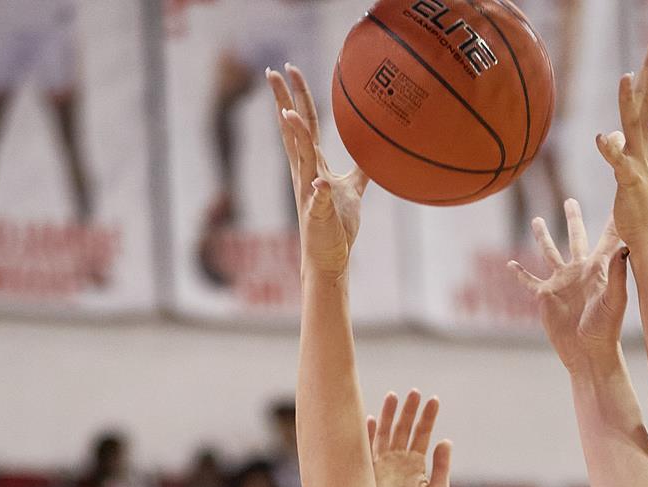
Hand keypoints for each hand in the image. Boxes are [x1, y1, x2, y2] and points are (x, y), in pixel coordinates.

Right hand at [267, 64, 366, 279]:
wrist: (330, 257)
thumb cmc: (338, 225)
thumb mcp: (352, 191)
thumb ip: (360, 171)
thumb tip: (374, 153)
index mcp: (312, 165)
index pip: (303, 124)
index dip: (297, 96)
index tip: (289, 69)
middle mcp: (306, 174)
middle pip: (293, 131)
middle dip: (283, 101)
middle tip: (273, 72)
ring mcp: (309, 193)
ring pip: (301, 159)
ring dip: (296, 137)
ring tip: (289, 114)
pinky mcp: (318, 215)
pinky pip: (319, 201)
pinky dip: (319, 192)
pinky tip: (320, 184)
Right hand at [367, 390, 452, 486]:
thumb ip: (442, 468)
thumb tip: (446, 441)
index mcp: (415, 465)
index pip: (422, 435)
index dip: (428, 418)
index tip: (434, 400)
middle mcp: (397, 462)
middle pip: (403, 429)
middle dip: (408, 411)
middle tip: (414, 393)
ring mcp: (381, 465)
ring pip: (385, 434)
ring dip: (389, 415)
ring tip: (395, 396)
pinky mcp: (367, 473)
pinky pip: (366, 449)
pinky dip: (367, 434)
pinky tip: (371, 418)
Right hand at [510, 199, 628, 373]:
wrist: (588, 352)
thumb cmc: (606, 328)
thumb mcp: (615, 300)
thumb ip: (618, 273)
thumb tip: (624, 246)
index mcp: (598, 269)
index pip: (607, 239)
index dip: (612, 222)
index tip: (620, 200)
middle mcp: (579, 270)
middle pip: (575, 237)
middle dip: (573, 218)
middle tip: (570, 200)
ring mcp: (561, 282)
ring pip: (548, 252)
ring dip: (542, 236)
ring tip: (536, 220)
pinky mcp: (545, 296)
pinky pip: (529, 281)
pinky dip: (519, 274)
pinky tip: (510, 264)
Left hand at [595, 39, 647, 250]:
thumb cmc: (639, 210)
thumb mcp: (628, 173)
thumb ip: (621, 150)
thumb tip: (613, 134)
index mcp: (647, 146)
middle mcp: (646, 150)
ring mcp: (639, 165)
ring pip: (635, 126)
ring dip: (630, 101)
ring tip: (626, 75)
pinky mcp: (630, 184)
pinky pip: (619, 164)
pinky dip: (610, 151)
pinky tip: (601, 138)